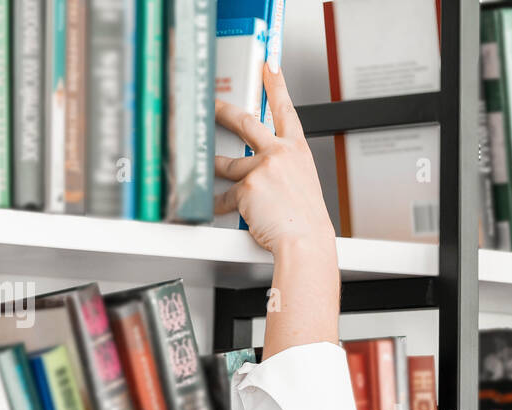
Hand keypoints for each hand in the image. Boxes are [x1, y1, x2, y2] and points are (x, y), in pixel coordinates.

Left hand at [214, 65, 335, 254]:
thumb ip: (282, 171)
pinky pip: (226, 195)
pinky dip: (220, 204)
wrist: (306, 241)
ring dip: (213, 166)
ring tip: (204, 167)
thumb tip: (265, 173)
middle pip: (246, 122)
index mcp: (298, 151)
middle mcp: (280, 153)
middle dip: (224, 111)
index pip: (286, 109)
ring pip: (228, 163)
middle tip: (212, 104)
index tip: (270, 65)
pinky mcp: (247, 186)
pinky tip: (216, 207)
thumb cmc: (306, 222)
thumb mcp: (302, 185)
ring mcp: (263, 167)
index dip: (276, 84)